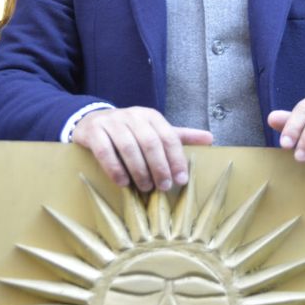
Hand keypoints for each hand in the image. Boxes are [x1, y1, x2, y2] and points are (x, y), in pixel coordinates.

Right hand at [71, 106, 213, 191]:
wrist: (93, 121)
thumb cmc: (130, 131)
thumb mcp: (155, 131)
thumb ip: (179, 136)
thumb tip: (211, 139)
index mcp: (151, 116)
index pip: (168, 137)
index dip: (176, 159)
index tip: (181, 180)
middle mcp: (132, 116)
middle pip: (150, 142)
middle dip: (159, 167)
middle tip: (163, 187)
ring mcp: (111, 122)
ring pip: (128, 147)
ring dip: (139, 170)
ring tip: (145, 188)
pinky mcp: (93, 131)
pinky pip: (105, 151)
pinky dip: (115, 169)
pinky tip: (123, 183)